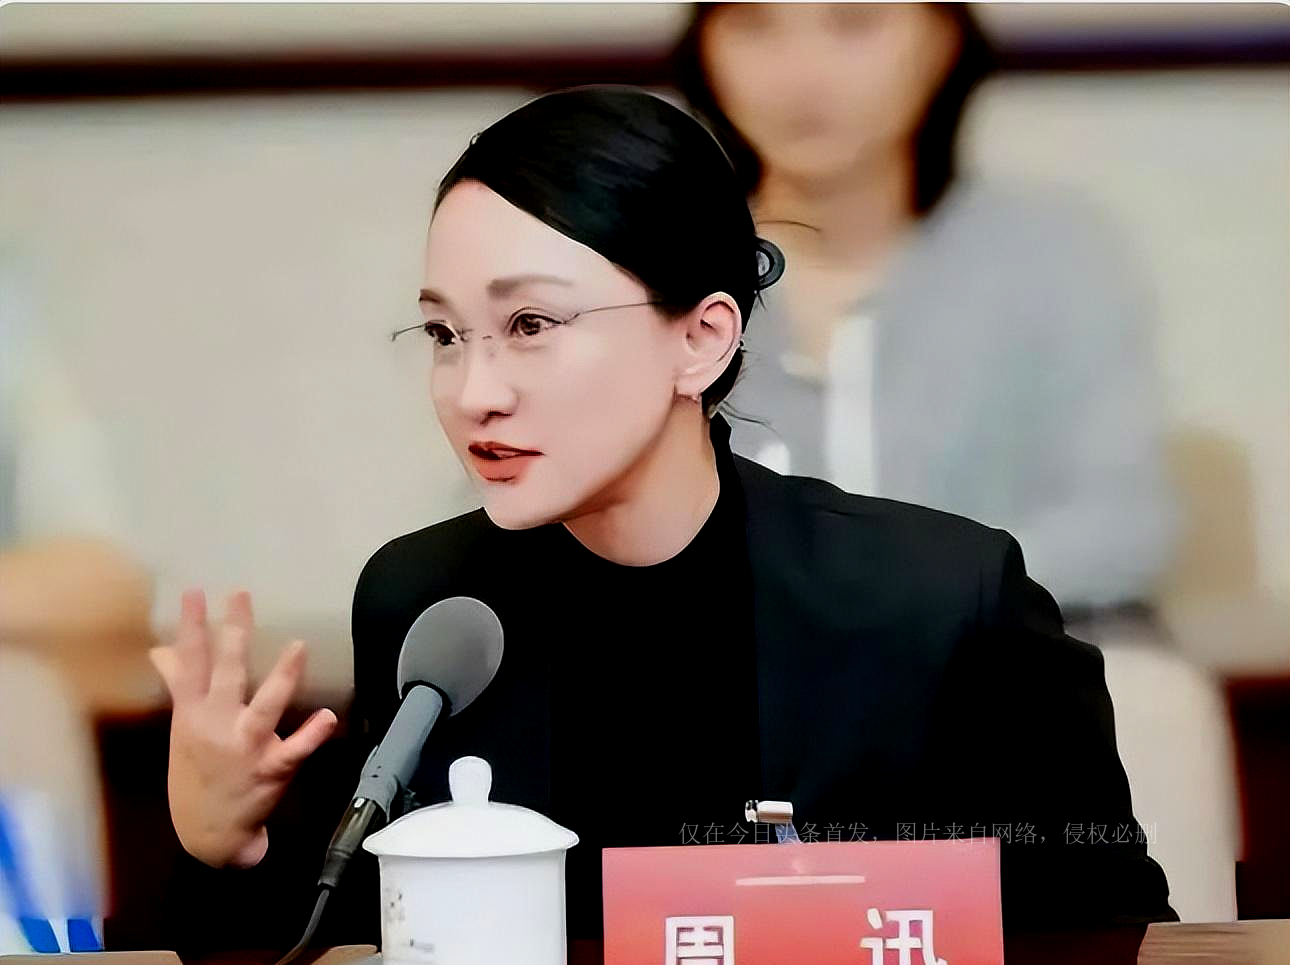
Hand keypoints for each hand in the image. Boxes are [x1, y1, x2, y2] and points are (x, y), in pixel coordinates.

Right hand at [149, 589, 336, 866]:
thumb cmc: (195, 773)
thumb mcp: (181, 729)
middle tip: (241, 596)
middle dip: (233, 634)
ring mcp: (245, 747)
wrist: (206, 834)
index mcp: (192, 713)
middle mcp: (216, 726)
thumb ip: (178, 685)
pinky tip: (327, 718)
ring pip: (264, 707)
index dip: (191, 628)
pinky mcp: (271, 770)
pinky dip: (311, 735)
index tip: (194, 593)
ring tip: (298, 647)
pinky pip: (293, 751)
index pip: (190, 663)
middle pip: (226, 674)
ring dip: (282, 677)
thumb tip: (161, 649)